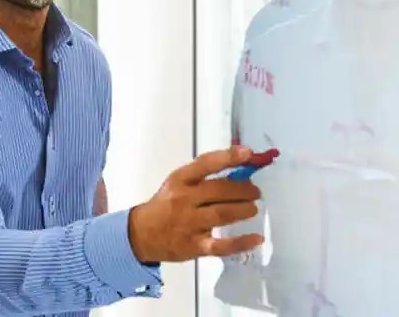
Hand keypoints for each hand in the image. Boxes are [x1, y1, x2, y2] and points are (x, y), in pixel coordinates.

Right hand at [129, 146, 263, 262]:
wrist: (142, 234)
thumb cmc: (166, 204)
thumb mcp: (178, 183)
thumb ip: (205, 177)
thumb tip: (242, 172)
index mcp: (180, 180)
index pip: (205, 164)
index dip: (228, 157)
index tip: (248, 153)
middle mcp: (183, 199)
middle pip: (219, 191)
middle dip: (243, 190)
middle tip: (255, 192)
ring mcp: (188, 223)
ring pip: (222, 214)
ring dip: (243, 210)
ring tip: (252, 209)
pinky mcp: (194, 246)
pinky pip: (221, 245)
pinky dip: (241, 242)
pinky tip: (256, 238)